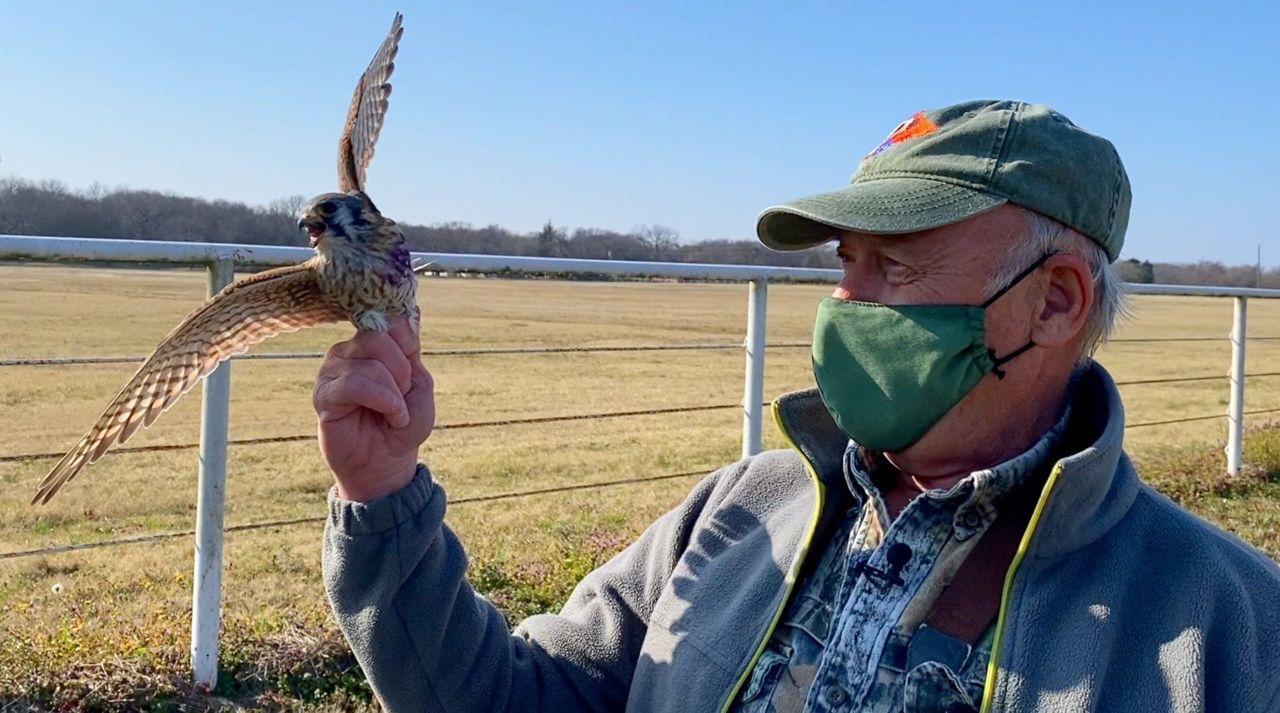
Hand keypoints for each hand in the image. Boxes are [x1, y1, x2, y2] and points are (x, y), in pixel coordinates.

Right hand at [313, 316, 434, 500]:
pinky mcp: (323, 394)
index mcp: (372, 345)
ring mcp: (332, 371)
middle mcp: (349, 351)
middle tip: (403, 398)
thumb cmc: (404, 423)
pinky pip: (354, 384)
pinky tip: (390, 416)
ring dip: (394, 394)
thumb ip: (410, 350)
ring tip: (395, 414)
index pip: (389, 321)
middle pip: (377, 338)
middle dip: (402, 372)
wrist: (389, 462)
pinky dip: (382, 400)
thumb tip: (404, 313)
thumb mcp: (420, 383)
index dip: (407, 349)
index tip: (411, 378)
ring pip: (370, 364)